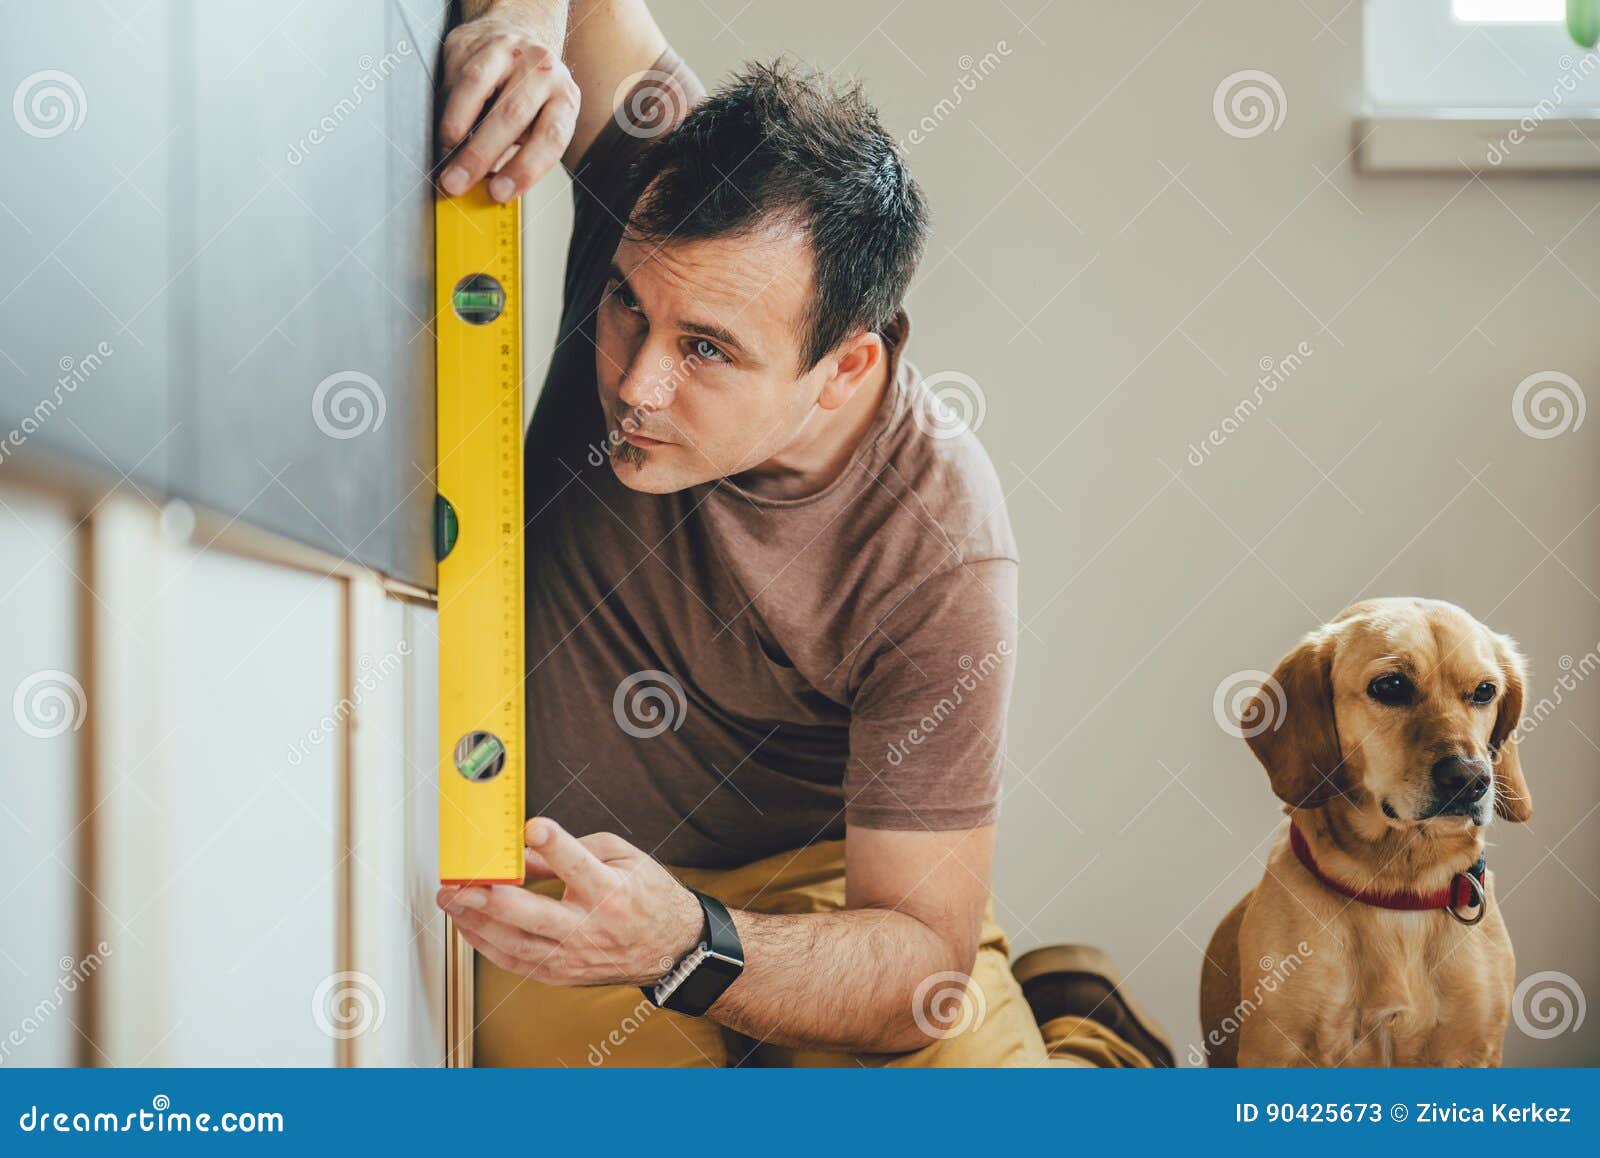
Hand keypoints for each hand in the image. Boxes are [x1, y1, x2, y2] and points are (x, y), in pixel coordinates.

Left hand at [437, 818, 704, 986]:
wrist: (670, 948)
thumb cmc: (645, 896)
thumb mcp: (622, 857)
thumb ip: (573, 849)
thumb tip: (525, 849)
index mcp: (611, 891)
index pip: (577, 865)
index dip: (554, 844)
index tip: (532, 826)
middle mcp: (591, 927)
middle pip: (531, 914)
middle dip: (488, 898)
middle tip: (458, 883)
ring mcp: (574, 956)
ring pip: (514, 943)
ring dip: (475, 922)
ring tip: (450, 901)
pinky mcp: (562, 974)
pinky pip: (515, 963)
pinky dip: (485, 945)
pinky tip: (467, 926)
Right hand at [438, 15, 578, 200]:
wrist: (518, 35)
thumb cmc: (526, 96)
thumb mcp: (533, 127)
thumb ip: (515, 156)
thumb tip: (486, 191)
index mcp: (565, 101)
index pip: (551, 138)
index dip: (525, 169)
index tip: (499, 193)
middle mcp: (546, 72)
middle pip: (512, 116)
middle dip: (480, 156)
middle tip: (457, 183)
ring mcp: (516, 52)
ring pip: (481, 90)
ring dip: (457, 130)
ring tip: (445, 157)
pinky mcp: (486, 43)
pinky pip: (462, 77)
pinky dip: (450, 107)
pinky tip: (446, 129)